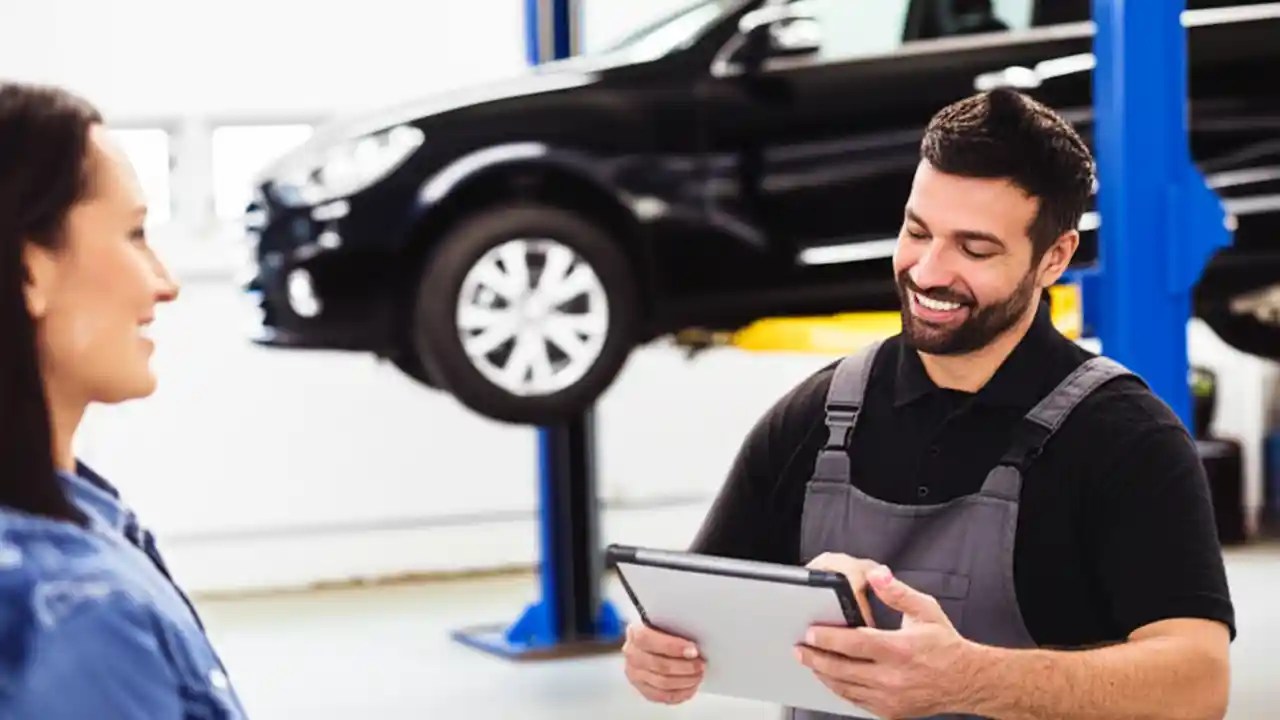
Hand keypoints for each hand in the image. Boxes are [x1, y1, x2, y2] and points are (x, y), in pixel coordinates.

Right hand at [622, 621, 705, 704]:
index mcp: (635, 633)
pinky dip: (680, 693)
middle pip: (659, 665)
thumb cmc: (662, 633)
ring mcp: (635, 674)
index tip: (694, 651)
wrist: (652, 644)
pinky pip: (662, 696)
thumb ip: (677, 628)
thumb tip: (699, 639)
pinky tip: (691, 687)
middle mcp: (632, 654)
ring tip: (698, 675)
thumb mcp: (666, 623)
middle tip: (701, 664)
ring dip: (685, 681)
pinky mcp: (643, 689)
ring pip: (662, 683)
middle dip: (685, 666)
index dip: (673, 646)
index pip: (649, 640)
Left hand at [796, 566, 977, 718]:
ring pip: (846, 688)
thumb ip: (897, 592)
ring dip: (824, 674)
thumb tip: (877, 574)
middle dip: (815, 658)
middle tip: (799, 649)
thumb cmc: (945, 644)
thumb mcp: (925, 610)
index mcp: (899, 649)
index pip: (853, 644)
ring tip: (809, 662)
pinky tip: (831, 678)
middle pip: (842, 669)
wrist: (967, 680)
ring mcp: (890, 698)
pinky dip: (840, 689)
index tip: (810, 632)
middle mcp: (892, 677)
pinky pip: (857, 701)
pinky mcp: (890, 711)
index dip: (828, 638)